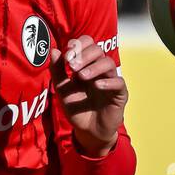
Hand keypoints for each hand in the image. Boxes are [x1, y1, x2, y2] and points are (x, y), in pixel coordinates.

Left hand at [50, 35, 128, 156]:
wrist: (87, 131)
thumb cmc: (76, 108)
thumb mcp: (62, 89)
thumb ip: (57, 71)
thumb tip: (54, 50)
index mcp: (86, 64)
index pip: (88, 43)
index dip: (78, 44)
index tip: (67, 53)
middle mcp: (99, 69)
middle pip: (98, 50)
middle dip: (84, 55)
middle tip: (71, 66)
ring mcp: (111, 80)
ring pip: (108, 63)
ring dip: (94, 67)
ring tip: (81, 76)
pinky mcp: (120, 94)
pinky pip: (118, 82)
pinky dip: (108, 82)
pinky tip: (97, 86)